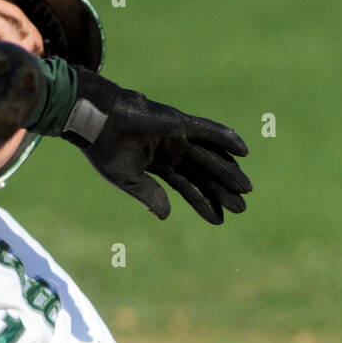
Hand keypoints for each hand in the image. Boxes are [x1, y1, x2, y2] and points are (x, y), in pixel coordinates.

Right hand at [61, 67, 250, 223]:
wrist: (95, 122)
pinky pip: (207, 131)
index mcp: (159, 165)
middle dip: (222, 191)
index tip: (220, 221)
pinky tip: (244, 151)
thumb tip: (167, 216)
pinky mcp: (178, 122)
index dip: (203, 203)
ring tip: (246, 188)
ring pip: (209, 157)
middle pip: (203, 174)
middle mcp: (172, 150)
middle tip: (242, 208)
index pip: (187, 187)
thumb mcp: (129, 180)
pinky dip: (225, 139)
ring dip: (228, 171)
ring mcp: (177, 136)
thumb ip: (150, 196)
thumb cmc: (105, 149)